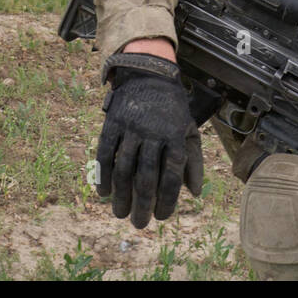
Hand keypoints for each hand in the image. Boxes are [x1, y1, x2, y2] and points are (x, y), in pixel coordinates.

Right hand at [95, 56, 203, 227]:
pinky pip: (105, 153)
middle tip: (139, 224)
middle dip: (142, 205)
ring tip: (120, 213)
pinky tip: (103, 192)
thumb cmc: (172, 108)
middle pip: (146, 177)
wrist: (149, 74)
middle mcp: (153, 134)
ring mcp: (131, 128)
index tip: (162, 217)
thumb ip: (193, 161)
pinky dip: (103, 175)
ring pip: (124, 168)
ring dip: (121, 195)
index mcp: (174, 137)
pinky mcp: (112, 122)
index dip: (167, 200)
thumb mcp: (189, 130)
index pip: (171, 176)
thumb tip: (195, 193)